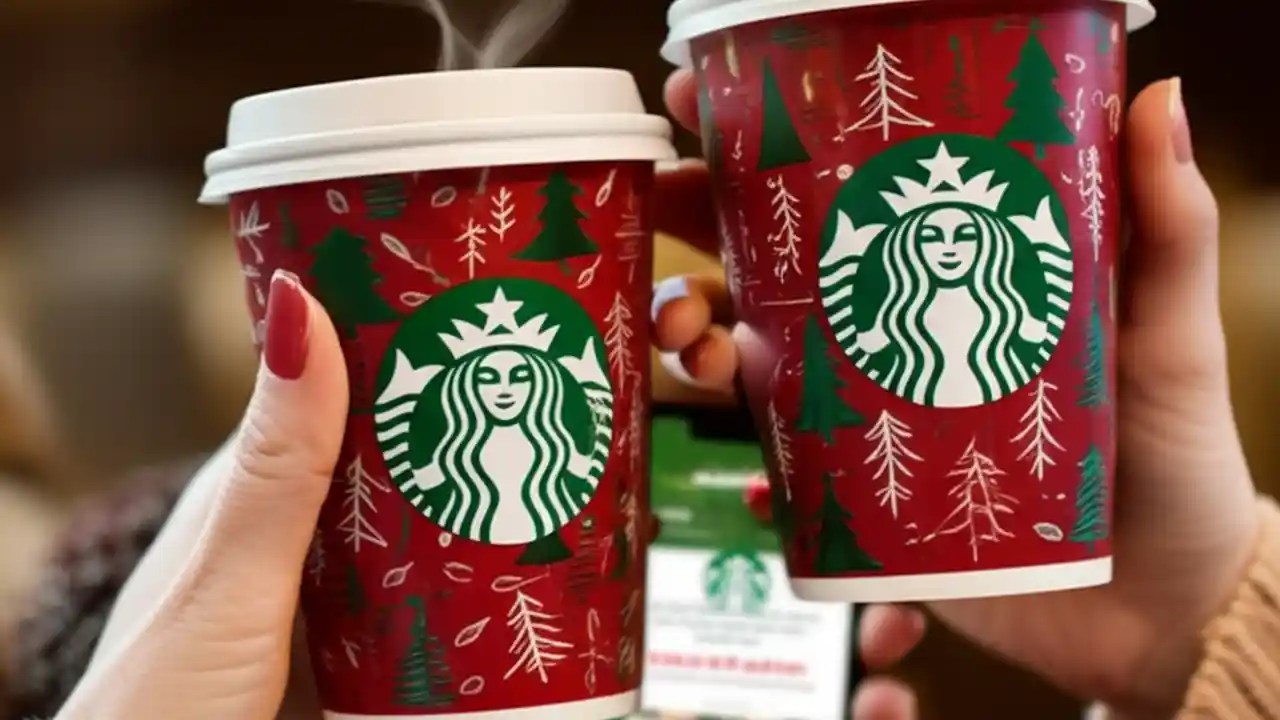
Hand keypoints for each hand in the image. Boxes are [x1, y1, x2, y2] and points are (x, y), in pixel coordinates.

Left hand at [59, 267, 662, 718]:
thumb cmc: (159, 703)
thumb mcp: (233, 576)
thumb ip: (278, 465)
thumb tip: (301, 302)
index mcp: (249, 495)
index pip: (338, 392)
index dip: (405, 351)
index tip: (479, 316)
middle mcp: (288, 541)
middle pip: (394, 466)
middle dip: (466, 435)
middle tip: (559, 396)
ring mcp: (322, 603)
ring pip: (417, 536)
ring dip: (476, 511)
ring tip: (565, 475)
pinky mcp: (353, 660)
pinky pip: (425, 603)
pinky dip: (471, 583)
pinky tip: (521, 573)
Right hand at [653, 71, 1258, 719]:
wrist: (1161, 605)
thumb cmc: (1174, 457)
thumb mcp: (1165, 333)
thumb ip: (1166, 230)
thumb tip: (1159, 98)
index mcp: (941, 283)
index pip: (837, 200)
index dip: (756, 152)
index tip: (696, 106)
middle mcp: (887, 344)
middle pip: (761, 281)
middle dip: (691, 253)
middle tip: (669, 241)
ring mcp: (868, 424)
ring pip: (750, 372)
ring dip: (698, 351)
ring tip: (700, 354)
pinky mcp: (864, 508)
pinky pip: (785, 483)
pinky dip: (751, 478)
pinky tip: (747, 477)